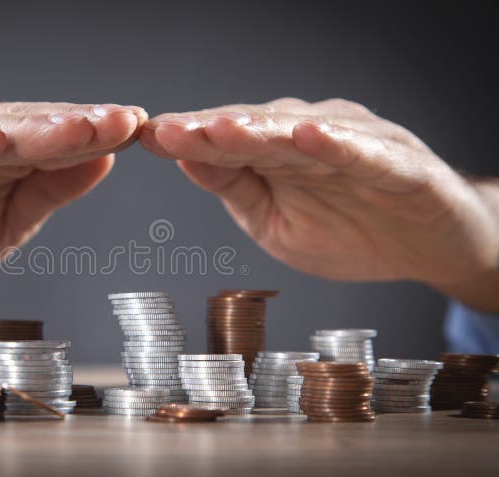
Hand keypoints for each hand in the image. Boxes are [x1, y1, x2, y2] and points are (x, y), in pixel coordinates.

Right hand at [0, 100, 146, 311]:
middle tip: (127, 119)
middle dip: (78, 123)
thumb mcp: (1, 227)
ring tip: (78, 126)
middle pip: (28, 126)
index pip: (53, 138)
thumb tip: (103, 159)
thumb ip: (47, 191)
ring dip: (32, 128)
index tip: (142, 128)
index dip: (97, 132)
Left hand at [140, 98, 498, 310]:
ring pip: (300, 134)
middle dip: (209, 129)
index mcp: (276, 152)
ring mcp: (354, 144)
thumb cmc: (350, 231)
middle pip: (254, 129)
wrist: (430, 248)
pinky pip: (364, 153)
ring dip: (258, 129)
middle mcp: (310, 135)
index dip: (187, 138)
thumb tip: (184, 157)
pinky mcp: (399, 163)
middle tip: (166, 131)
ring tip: (220, 129)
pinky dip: (336, 145)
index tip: (145, 139)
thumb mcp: (273, 220)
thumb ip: (234, 186)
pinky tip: (306, 136)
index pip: (225, 140)